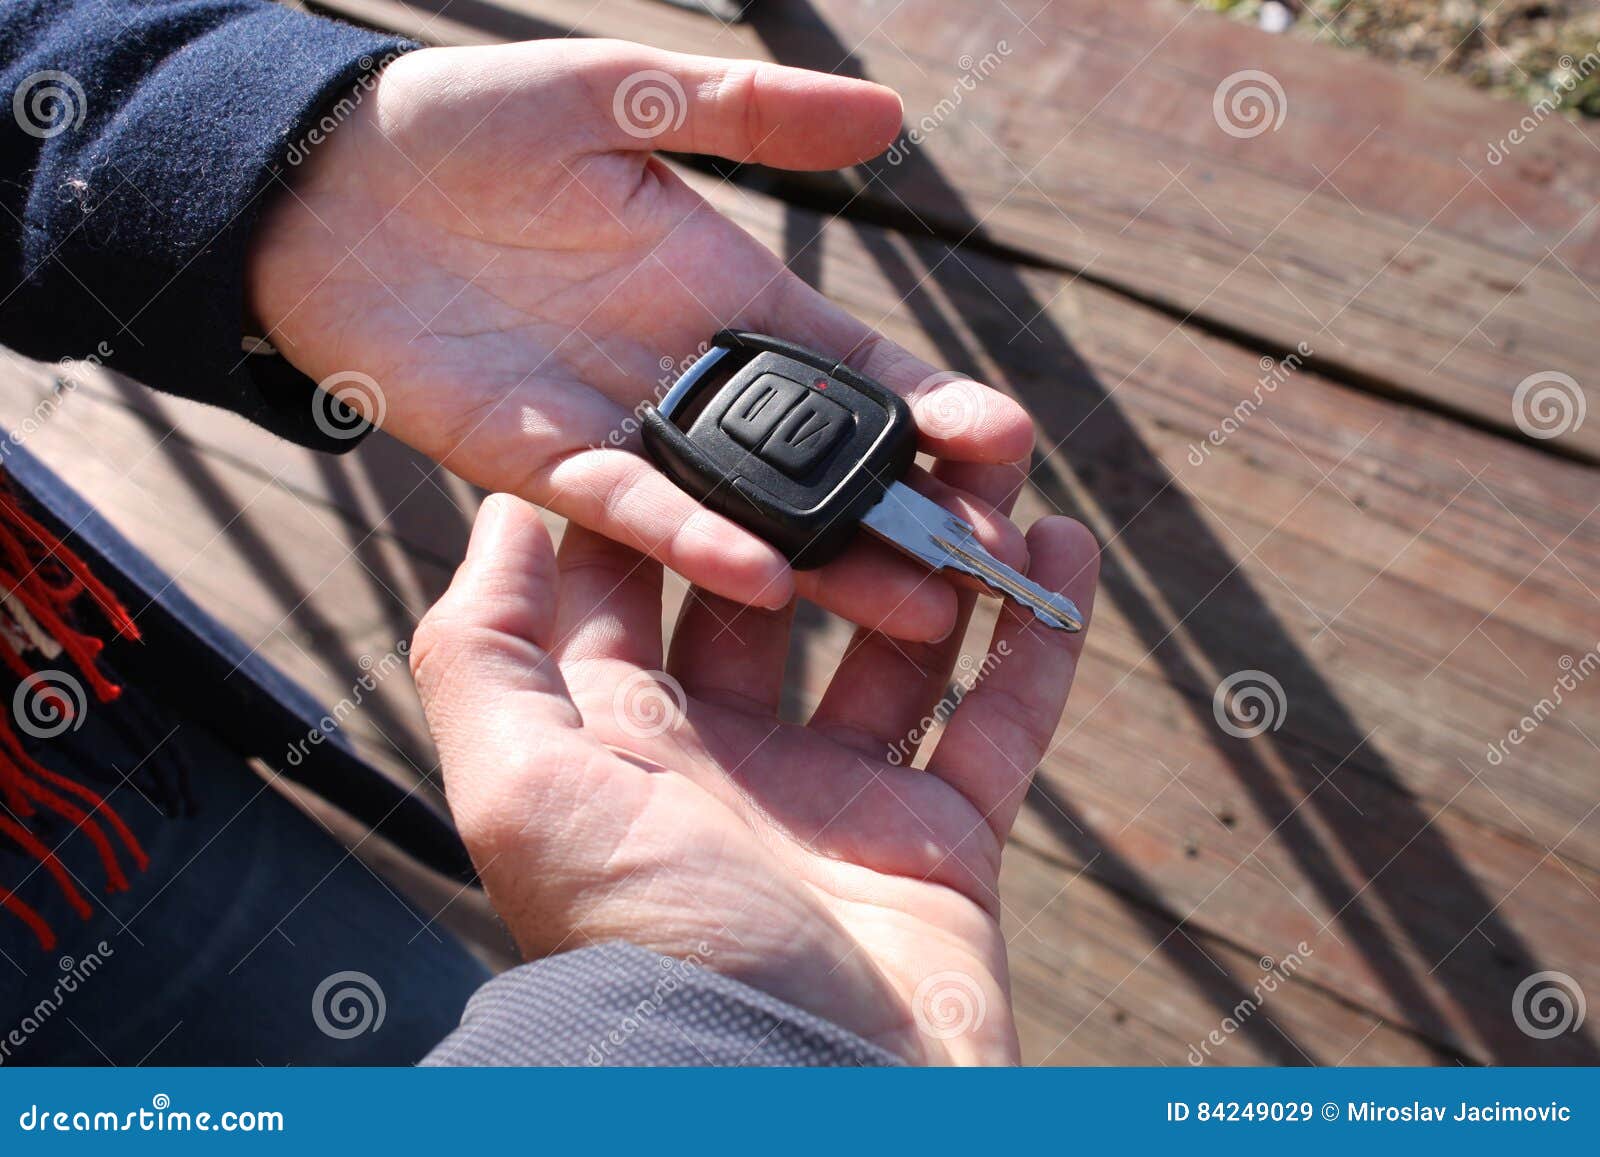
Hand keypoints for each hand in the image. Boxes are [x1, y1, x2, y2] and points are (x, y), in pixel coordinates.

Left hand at [248, 39, 1034, 641]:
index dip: (928, 405)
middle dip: (905, 508)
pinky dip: (693, 540)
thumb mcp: (623, 98)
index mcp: (722, 296)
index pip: (850, 367)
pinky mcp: (536, 463)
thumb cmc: (466, 122)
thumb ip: (749, 114)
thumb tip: (890, 115)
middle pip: (816, 460)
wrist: (321, 180)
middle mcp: (685, 376)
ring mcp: (617, 426)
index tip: (1007, 443)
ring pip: (741, 507)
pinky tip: (763, 575)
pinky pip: (628, 510)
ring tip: (916, 604)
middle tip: (991, 555)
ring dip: (827, 556)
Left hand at [410, 468, 1097, 1063]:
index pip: (644, 584)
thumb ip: (488, 651)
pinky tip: (1064, 548)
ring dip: (946, 554)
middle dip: (827, 509)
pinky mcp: (941, 837)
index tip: (714, 394)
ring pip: (902, 643)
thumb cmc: (646, 944)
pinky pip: (1002, 717)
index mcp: (627, 743)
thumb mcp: (523, 789)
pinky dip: (1039, 636)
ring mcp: (842, 797)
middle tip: (873, 417)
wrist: (794, 1093)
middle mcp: (731, 761)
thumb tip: (498, 513)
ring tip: (989, 463)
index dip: (678, 491)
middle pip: (787, 599)